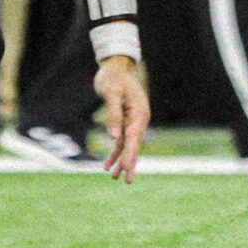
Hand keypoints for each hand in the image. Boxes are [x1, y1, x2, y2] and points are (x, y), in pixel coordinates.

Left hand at [93, 56, 149, 181]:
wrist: (116, 66)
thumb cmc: (113, 77)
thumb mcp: (111, 93)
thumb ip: (113, 114)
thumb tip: (114, 137)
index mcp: (139, 112)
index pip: (134, 137)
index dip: (130, 154)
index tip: (127, 168)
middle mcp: (139, 119)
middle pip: (134, 145)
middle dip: (129, 163)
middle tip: (125, 180)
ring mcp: (133, 121)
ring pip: (127, 145)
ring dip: (120, 160)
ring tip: (113, 177)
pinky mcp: (125, 121)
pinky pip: (121, 140)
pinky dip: (115, 151)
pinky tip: (107, 164)